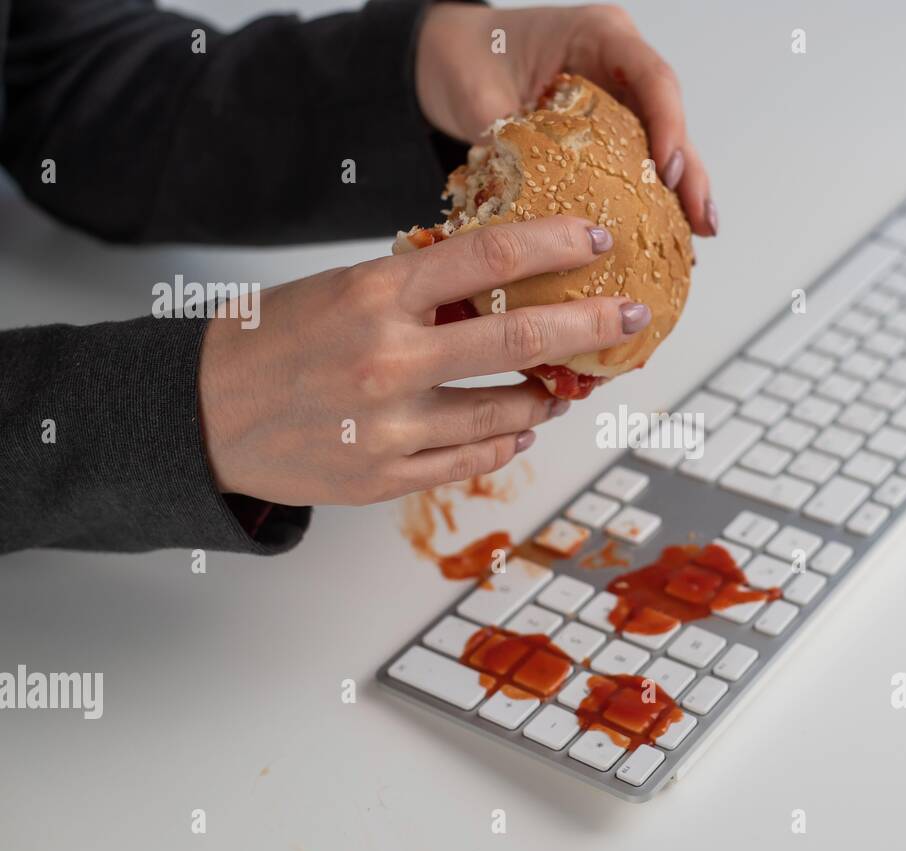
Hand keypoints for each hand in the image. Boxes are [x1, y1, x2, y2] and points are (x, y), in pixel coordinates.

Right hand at [197, 217, 649, 505]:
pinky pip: (474, 458)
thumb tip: (504, 283)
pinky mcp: (387, 478)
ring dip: (548, 396)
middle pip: (520, 339)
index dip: (555, 245)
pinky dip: (506, 440)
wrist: (203, 417)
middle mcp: (389, 359)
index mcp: (375, 294)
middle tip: (627, 316)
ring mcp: (392, 427)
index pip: (488, 257)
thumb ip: (419, 291)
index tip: (599, 240)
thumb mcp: (342, 289)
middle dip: (589, 326)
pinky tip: (519, 428)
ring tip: (567, 386)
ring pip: (508, 412)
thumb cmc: (275, 341)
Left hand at [415, 2, 715, 235]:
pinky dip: (654, 195)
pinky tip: (670, 230)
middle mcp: (619, 64)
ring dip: (683, 190)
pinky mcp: (611, 130)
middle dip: (690, 172)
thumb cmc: (469, 57)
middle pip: (670, 118)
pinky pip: (640, 161)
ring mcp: (620, 97)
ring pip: (665, 144)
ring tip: (701, 233)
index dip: (668, 124)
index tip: (669, 170)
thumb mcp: (479, 93)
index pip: (651, 77)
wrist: (456, 57)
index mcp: (598, 36)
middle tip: (702, 218)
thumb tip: (519, 193)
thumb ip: (503, 135)